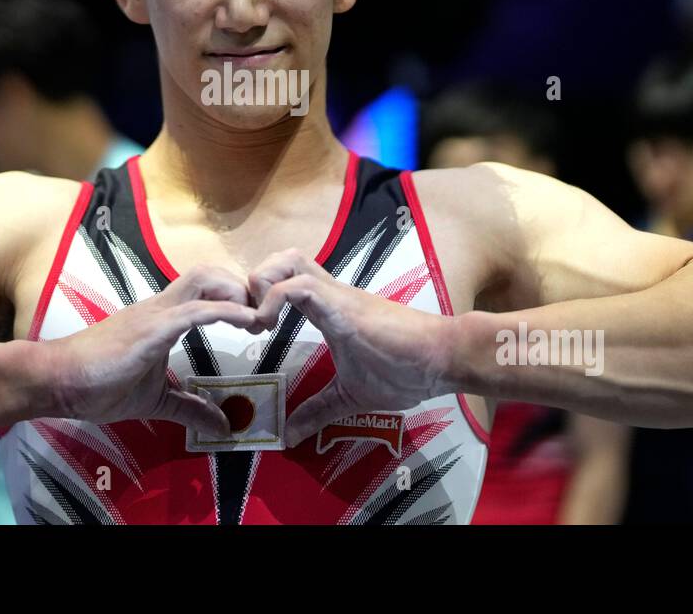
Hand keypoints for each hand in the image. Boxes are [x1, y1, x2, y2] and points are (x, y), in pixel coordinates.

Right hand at [45, 265, 265, 434]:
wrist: (58, 381)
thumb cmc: (98, 385)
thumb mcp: (155, 400)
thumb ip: (189, 407)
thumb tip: (222, 425)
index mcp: (162, 318)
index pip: (204, 288)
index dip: (234, 295)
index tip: (256, 318)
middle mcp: (161, 307)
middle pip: (208, 272)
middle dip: (241, 287)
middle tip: (262, 315)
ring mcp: (156, 314)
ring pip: (204, 280)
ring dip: (238, 294)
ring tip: (258, 318)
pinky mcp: (151, 328)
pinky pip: (195, 310)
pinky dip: (226, 311)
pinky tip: (247, 321)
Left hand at [249, 249, 457, 447]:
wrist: (443, 358)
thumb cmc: (406, 371)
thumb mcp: (352, 396)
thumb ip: (320, 410)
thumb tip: (291, 435)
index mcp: (329, 309)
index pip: (289, 279)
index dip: (261, 295)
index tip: (252, 329)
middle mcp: (329, 294)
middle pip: (284, 258)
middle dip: (255, 280)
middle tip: (250, 318)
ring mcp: (336, 296)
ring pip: (289, 261)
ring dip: (262, 282)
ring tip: (259, 319)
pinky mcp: (343, 305)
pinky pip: (297, 287)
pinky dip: (272, 299)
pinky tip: (268, 326)